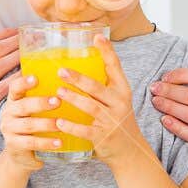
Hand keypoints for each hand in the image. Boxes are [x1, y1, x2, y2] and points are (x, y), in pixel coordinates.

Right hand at [0, 71, 61, 173]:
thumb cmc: (32, 124)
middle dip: (40, 103)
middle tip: (57, 101)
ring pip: (28, 125)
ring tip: (61, 124)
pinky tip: (59, 142)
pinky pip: (31, 143)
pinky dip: (46, 143)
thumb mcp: (33, 110)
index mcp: (14, 100)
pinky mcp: (14, 145)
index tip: (36, 78)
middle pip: (23, 106)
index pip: (14, 88)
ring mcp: (9, 129)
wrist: (20, 153)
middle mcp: (8, 113)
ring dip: (46, 124)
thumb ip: (43, 97)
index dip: (24, 83)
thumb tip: (68, 80)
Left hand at [51, 35, 148, 166]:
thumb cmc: (116, 120)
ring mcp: (112, 120)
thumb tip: (76, 65)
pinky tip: (59, 122)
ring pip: (91, 107)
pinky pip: (86, 130)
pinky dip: (72, 126)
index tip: (97, 36)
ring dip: (73, 99)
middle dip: (79, 78)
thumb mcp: (115, 100)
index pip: (115, 67)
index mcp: (122, 90)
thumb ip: (102, 85)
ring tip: (58, 92)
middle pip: (98, 87)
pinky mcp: (103, 137)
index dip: (107, 51)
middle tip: (61, 71)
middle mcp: (119, 103)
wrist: (130, 150)